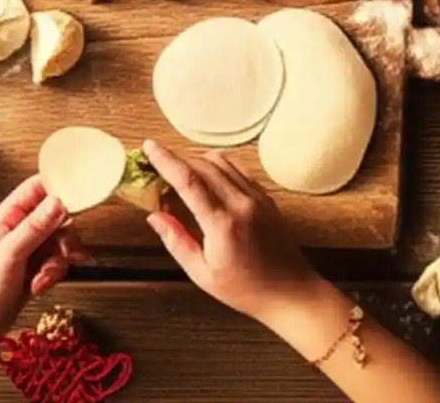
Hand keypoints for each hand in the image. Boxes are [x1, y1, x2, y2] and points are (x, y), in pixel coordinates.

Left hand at [0, 176, 86, 340]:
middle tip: (64, 252)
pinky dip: (52, 275)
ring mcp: (27, 250)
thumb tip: (58, 200)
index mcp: (6, 217)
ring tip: (42, 278)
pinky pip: (56, 263)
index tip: (78, 200)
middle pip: (56, 217)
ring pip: (59, 243)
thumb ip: (35, 227)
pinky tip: (39, 287)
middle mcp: (18, 229)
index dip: (58, 189)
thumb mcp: (9, 254)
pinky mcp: (34, 270)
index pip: (36, 188)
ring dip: (58, 261)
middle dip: (64, 237)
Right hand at [142, 141, 314, 321]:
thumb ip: (176, 241)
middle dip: (177, 159)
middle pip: (203, 165)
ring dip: (197, 160)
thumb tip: (154, 217)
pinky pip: (238, 169)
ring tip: (180, 172)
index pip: (188, 180)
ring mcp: (257, 197)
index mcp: (222, 224)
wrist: (291, 292)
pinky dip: (218, 166)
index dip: (166, 160)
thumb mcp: (202, 274)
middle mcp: (241, 203)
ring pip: (222, 161)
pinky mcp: (266, 197)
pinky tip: (207, 177)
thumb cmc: (245, 290)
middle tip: (157, 165)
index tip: (149, 147)